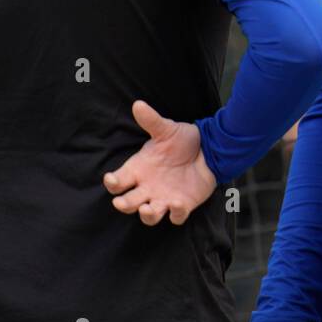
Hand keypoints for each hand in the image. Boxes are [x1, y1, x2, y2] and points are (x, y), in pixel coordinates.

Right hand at [103, 100, 215, 225]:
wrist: (209, 149)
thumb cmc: (183, 141)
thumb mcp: (166, 130)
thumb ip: (151, 121)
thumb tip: (138, 104)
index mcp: (139, 171)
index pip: (118, 183)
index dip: (112, 183)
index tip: (111, 179)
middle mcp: (148, 188)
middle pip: (128, 203)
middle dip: (124, 204)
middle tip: (122, 202)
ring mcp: (164, 198)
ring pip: (149, 216)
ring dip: (147, 215)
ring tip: (149, 208)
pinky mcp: (182, 205)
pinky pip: (176, 217)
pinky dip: (175, 213)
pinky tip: (176, 203)